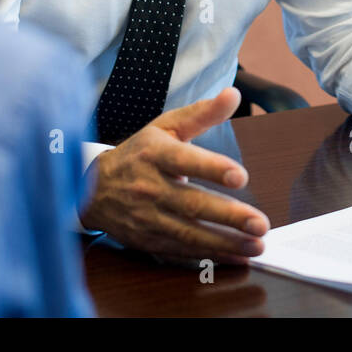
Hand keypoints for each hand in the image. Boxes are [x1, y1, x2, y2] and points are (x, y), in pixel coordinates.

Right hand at [80, 87, 269, 263]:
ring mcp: (148, 217)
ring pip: (189, 233)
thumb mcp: (166, 126)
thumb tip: (233, 95)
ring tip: (256, 244)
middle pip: (191, 203)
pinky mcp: (148, 240)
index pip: (184, 161)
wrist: (91, 188)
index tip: (240, 176)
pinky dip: (211, 256)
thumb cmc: (138, 153)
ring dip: (226, 242)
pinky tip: (238, 257)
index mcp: (155, 154)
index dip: (212, 168)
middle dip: (228, 215)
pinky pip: (183, 250)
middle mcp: (150, 187)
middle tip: (260, 222)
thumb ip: (202, 113)